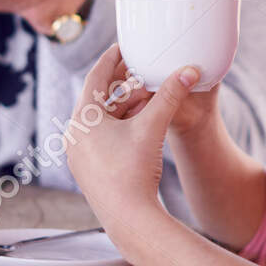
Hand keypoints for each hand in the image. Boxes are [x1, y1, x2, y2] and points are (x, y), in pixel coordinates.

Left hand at [65, 44, 200, 235]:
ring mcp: (79, 154)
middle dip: (122, 83)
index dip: (112, 59)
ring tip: (148, 95)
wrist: (128, 219)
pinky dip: (121, 125)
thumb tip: (191, 70)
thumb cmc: (134, 171)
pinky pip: (103, 137)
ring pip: (103, 119)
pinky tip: (142, 123)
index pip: (95, 77)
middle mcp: (75, 134)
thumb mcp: (153, 126)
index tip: (124, 46)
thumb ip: (170, 95)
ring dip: (125, 106)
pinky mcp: (88, 169)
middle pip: (98, 98)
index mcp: (82, 119)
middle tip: (138, 68)